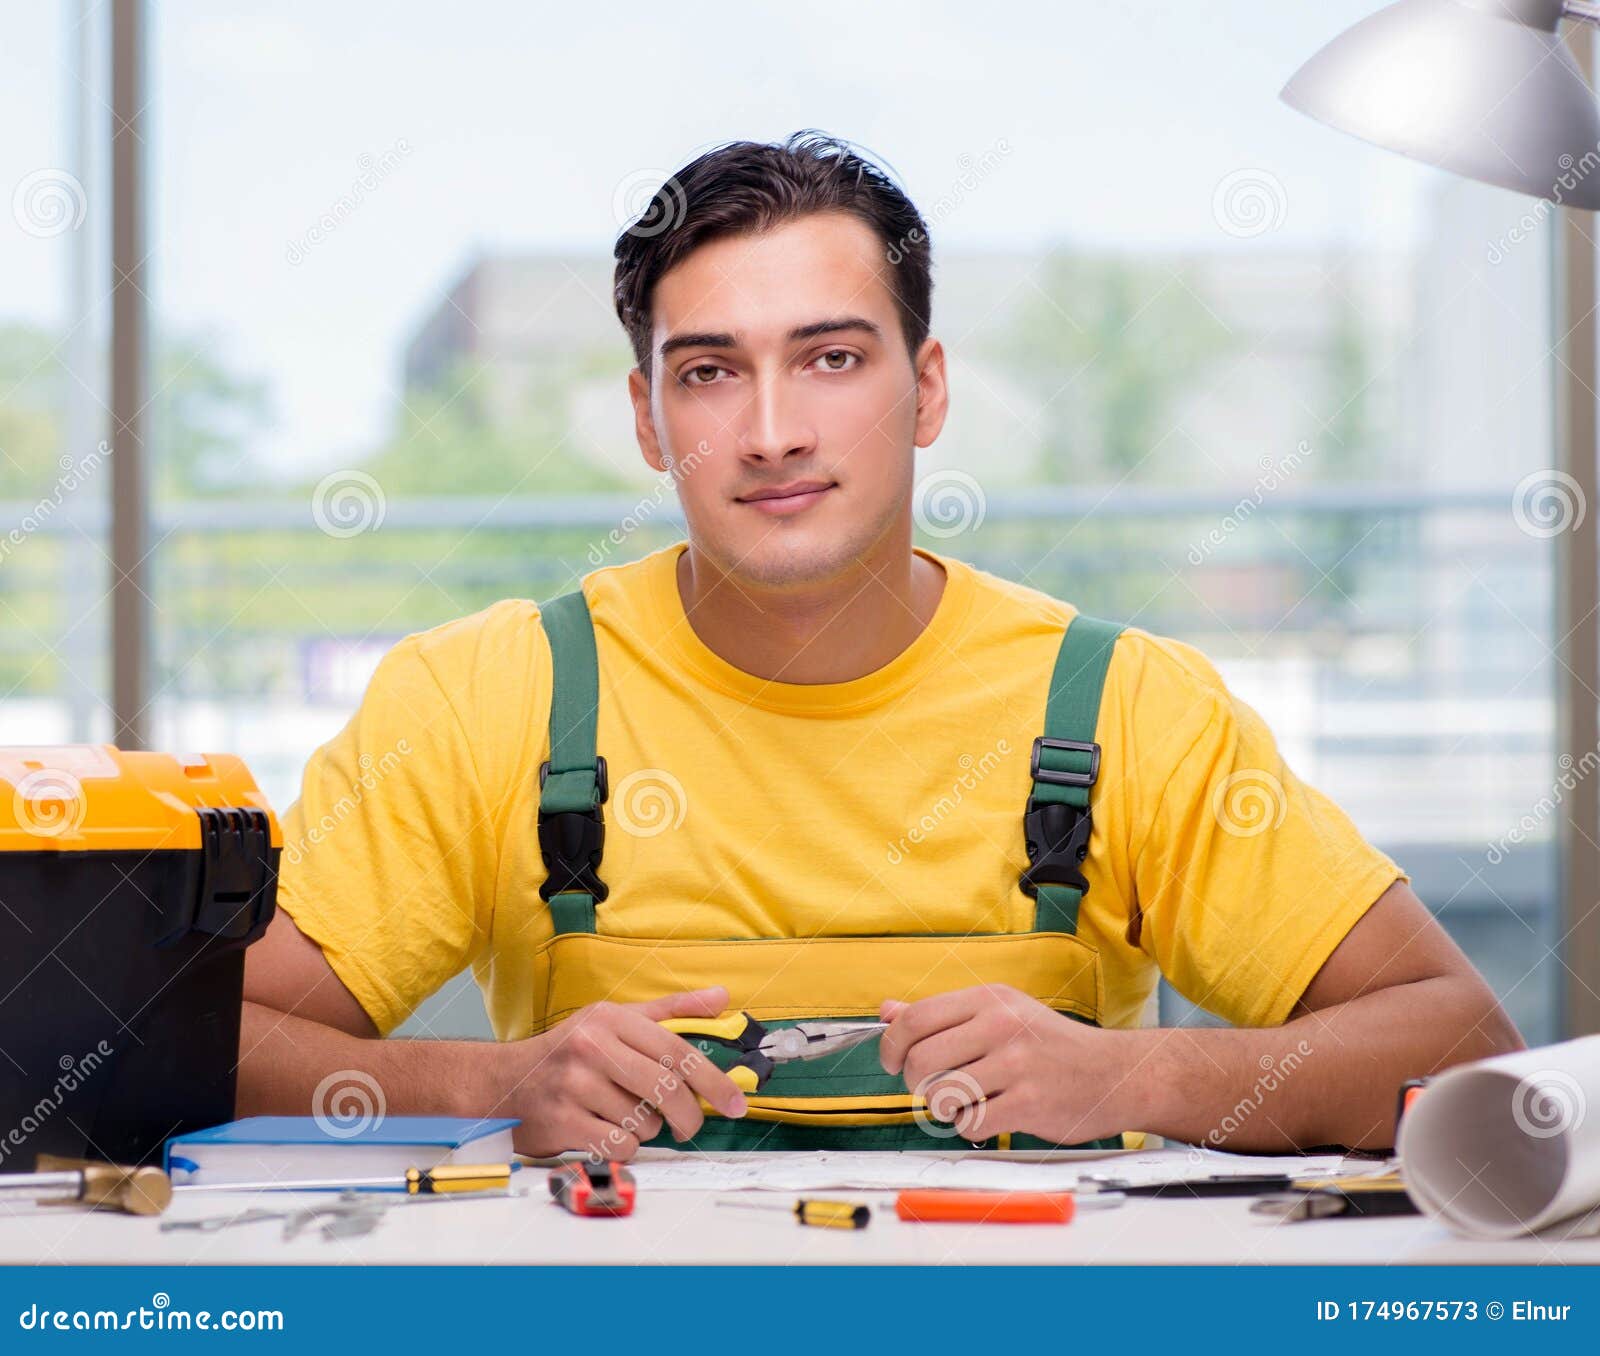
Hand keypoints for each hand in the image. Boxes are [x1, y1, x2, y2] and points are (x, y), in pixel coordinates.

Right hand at [498, 986, 747, 1158]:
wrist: (504, 1081)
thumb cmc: (570, 1052)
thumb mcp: (615, 1020)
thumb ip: (671, 1011)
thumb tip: (721, 997)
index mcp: (610, 1019)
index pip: (677, 1050)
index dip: (714, 1080)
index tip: (737, 1103)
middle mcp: (592, 1046)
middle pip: (667, 1089)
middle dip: (688, 1115)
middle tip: (689, 1125)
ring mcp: (575, 1085)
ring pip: (644, 1122)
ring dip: (647, 1129)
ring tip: (624, 1115)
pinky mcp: (562, 1121)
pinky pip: (620, 1145)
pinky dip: (624, 1146)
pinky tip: (607, 1131)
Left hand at [878, 984, 1136, 1143]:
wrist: (1114, 1073)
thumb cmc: (1050, 1044)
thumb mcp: (1000, 1012)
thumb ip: (941, 1015)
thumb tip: (886, 1011)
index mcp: (989, 999)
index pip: (915, 1018)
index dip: (890, 1046)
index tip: (891, 1062)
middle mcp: (1001, 1025)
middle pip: (920, 1061)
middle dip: (916, 1082)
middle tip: (933, 1087)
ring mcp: (1016, 1064)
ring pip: (942, 1095)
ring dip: (947, 1107)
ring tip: (969, 1101)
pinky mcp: (1028, 1103)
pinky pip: (971, 1124)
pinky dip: (972, 1126)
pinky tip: (991, 1115)